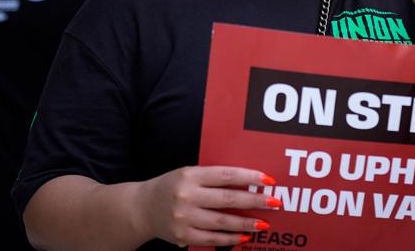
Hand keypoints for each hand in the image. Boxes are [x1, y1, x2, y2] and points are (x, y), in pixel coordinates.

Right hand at [135, 165, 277, 247]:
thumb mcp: (189, 174)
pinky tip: (244, 237)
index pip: (226, 175)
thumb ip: (214, 178)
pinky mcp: (182, 236)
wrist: (141, 208)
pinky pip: (212, 239)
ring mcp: (184, 218)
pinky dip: (230, 239)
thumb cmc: (172, 187)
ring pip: (222, 222)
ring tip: (264, 223)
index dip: (249, 177)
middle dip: (254, 201)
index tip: (269, 180)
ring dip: (246, 223)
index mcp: (190, 175)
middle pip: (228, 199)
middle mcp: (186, 195)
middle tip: (274, 202)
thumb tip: (248, 183)